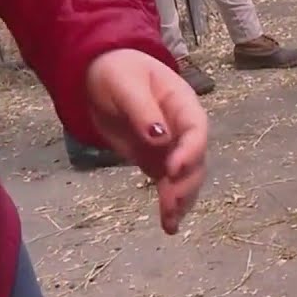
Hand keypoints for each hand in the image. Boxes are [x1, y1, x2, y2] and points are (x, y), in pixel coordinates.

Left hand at [85, 49, 209, 234]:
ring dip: (181, 202)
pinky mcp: (158, 163)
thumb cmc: (117, 71)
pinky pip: (169, 186)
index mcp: (183, 105)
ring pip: (186, 180)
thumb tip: (159, 138)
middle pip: (195, 161)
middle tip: (171, 202)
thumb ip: (142, 110)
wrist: (100, 76)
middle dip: (185, 184)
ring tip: (171, 223)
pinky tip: (169, 224)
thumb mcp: (126, 84)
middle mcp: (184, 131)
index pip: (196, 131)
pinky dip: (170, 205)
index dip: (189, 152)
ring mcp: (173, 149)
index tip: (173, 169)